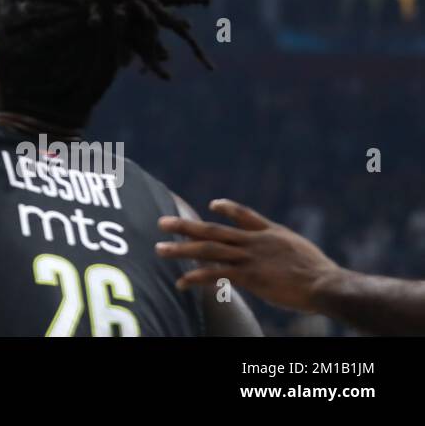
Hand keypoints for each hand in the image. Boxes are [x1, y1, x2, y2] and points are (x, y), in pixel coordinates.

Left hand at [156, 198, 343, 312]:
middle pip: (213, 230)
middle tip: (161, 222)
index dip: (228, 208)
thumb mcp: (301, 251)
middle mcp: (255, 241)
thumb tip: (282, 255)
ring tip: (159, 249)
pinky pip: (216, 275)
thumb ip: (285, 249)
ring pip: (208, 250)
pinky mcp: (249, 276)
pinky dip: (196, 278)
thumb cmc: (320, 274)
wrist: (327, 284)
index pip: (245, 215)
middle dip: (186, 226)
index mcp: (270, 233)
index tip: (213, 204)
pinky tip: (181, 282)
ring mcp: (250, 258)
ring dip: (181, 249)